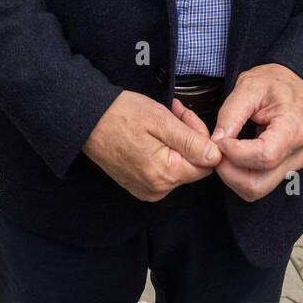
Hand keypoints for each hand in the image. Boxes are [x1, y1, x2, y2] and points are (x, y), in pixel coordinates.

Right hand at [82, 89, 221, 201]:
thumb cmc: (120, 115)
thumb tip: (216, 156)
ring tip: (163, 120)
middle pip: (193, 165)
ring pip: (179, 166)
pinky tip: (153, 134)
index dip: (202, 138)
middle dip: (190, 137)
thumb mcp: (160, 120)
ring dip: (178, 142)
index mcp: (165, 174)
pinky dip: (165, 151)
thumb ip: (191, 141)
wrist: (86, 120)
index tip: (185, 116)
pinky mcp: (140, 185)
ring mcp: (147, 189)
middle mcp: (157, 189)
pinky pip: (164, 170)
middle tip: (175, 112)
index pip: (206, 164)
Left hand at [207, 64, 302, 201]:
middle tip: (216, 150)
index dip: (236, 153)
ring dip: (232, 177)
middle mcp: (296, 153)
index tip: (220, 140)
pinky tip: (233, 156)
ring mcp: (291, 165)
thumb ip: (231, 113)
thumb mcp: (249, 86)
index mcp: (292, 129)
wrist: (296, 84)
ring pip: (256, 189)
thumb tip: (216, 140)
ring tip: (223, 152)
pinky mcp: (283, 169)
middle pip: (258, 183)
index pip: (264, 156)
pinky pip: (258, 184)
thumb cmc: (277, 83)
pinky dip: (240, 176)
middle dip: (229, 173)